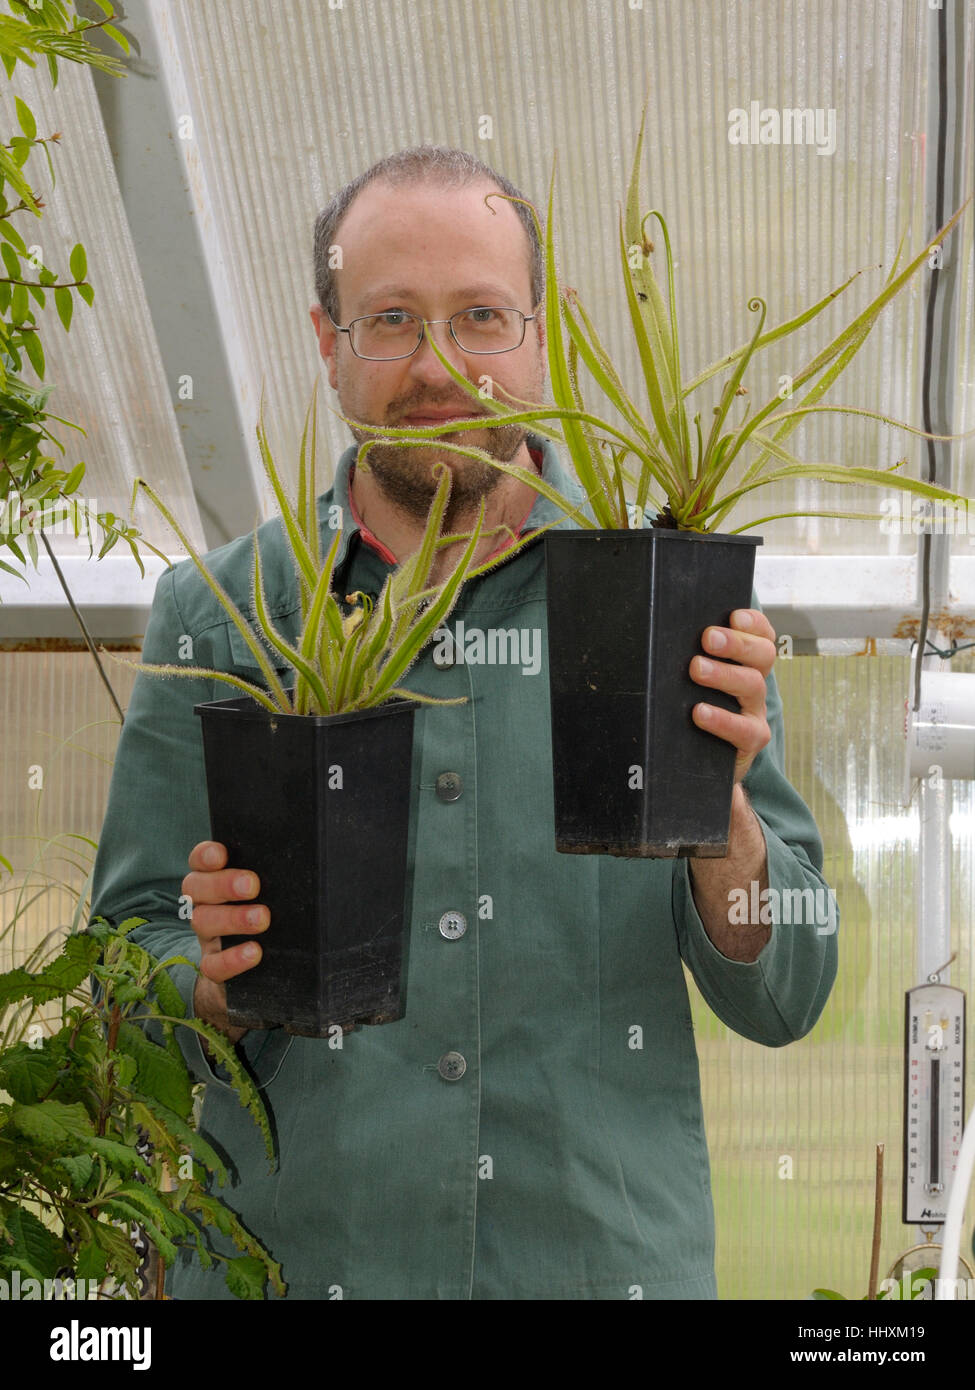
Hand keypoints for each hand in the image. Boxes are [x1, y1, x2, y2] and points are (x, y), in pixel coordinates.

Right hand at [181, 840, 267, 1042]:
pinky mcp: (214, 967)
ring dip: (232, 918)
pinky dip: (232, 959)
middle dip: (223, 884)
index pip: (200, 862)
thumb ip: (281, 877)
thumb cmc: (273, 919)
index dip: (205, 855)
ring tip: (262, 919)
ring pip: (203, 921)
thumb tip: (316, 861)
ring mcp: (207, 938)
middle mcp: (206, 905)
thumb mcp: (275, 894)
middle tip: (253, 885)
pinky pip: (212, 965)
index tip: (222, 854)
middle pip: (196, 887)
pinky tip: (254, 953)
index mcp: (216, 881)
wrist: (256, 975)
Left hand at [689, 608, 775, 782]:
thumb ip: (689, 658)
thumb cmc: (689, 713)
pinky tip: (699, 712)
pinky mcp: (751, 740)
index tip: (733, 616)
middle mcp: (755, 684)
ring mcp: (755, 712)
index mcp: (746, 663)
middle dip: (736, 643)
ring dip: (724, 674)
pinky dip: (722, 719)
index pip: (761, 635)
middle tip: (708, 637)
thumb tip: (662, 635)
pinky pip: (743, 729)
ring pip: (753, 685)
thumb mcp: (690, 682)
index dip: (752, 623)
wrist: (698, 762)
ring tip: (696, 669)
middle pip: (762, 655)